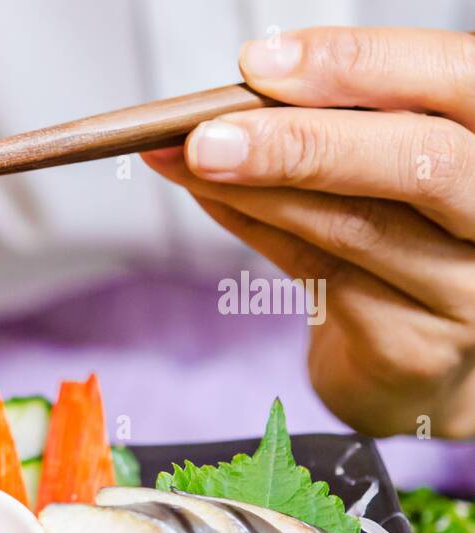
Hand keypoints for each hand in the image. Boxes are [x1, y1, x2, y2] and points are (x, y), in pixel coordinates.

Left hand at [143, 27, 474, 438]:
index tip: (263, 64)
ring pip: (356, 225)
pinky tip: (211, 200)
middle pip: (422, 162)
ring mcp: (467, 291)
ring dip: (256, 187)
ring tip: (190, 160)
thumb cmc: (398, 238)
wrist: (411, 365)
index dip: (365, 63)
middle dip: (303, 141)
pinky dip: (253, 228)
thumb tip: (225, 97)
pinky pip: (318, 275)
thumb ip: (329, 126)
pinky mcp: (414, 350)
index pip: (459, 79)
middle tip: (208, 136)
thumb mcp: (379, 164)